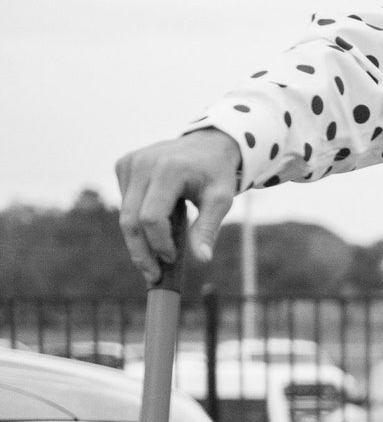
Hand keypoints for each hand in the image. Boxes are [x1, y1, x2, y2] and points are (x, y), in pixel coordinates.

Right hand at [115, 128, 242, 281]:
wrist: (206, 145)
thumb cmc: (216, 174)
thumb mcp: (220, 200)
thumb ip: (208, 228)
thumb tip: (202, 259)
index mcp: (169, 169)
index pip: (151, 217)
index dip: (159, 244)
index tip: (172, 260)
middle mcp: (143, 163)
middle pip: (130, 220)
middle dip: (141, 252)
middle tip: (153, 277)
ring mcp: (129, 162)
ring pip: (124, 215)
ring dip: (139, 240)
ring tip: (157, 256)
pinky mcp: (123, 165)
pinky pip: (125, 204)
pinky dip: (137, 221)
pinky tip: (156, 224)